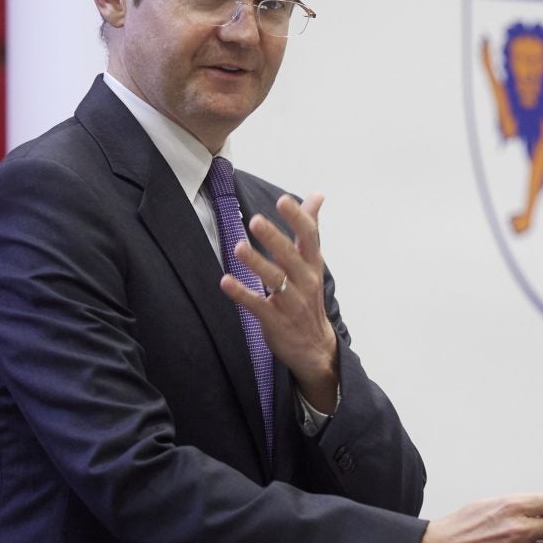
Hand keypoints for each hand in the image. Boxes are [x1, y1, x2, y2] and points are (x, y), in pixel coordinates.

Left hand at [219, 193, 338, 410]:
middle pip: (290, 256)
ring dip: (256, 263)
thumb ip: (310, 228)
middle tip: (255, 221)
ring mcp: (291, 303)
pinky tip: (226, 282)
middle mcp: (305, 281)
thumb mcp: (312, 262)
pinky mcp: (276, 321)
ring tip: (239, 248)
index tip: (283, 201)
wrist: (315, 347)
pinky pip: (258, 305)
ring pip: (275, 280)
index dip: (298, 218)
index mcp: (312, 265)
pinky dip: (242, 293)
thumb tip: (317, 195)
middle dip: (273, 238)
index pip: (309, 238)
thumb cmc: (308, 297)